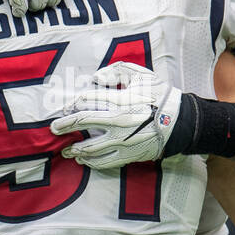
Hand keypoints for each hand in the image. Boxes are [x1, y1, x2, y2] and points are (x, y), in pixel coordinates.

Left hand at [50, 62, 182, 168]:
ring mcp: (122, 140)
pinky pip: (104, 162)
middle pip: (82, 121)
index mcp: (121, 99)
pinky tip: (83, 160)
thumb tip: (97, 78)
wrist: (181, 122)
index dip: (72, 103)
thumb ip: (118, 71)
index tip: (66, 108)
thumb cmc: (159, 96)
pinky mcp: (128, 154)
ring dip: (74, 148)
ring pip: (90, 147)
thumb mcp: (142, 75)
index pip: (87, 100)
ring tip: (67, 150)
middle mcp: (118, 121)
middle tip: (54, 128)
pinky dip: (90, 162)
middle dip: (64, 125)